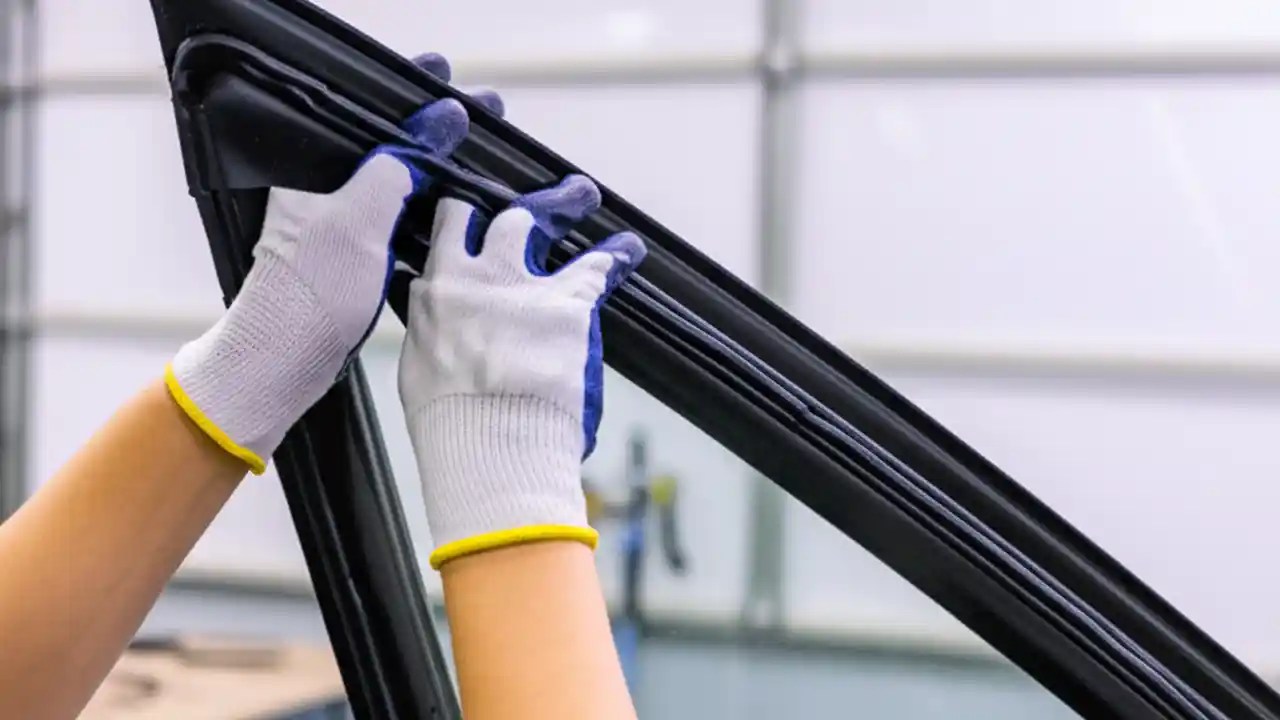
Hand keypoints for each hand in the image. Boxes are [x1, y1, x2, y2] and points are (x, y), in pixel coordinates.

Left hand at [167, 53, 497, 474]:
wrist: (283, 359)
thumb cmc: (310, 291)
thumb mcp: (359, 220)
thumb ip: (399, 165)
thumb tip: (441, 120)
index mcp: (314, 168)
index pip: (374, 119)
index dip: (420, 103)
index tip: (459, 94)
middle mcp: (322, 189)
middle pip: (389, 149)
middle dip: (436, 138)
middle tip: (481, 126)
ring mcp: (337, 223)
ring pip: (397, 186)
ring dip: (435, 178)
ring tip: (476, 168)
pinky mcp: (350, 256)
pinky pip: (397, 223)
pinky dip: (426, 217)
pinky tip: (453, 218)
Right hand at [398, 175, 645, 568]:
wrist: (492, 442)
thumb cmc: (453, 424)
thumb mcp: (420, 374)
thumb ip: (429, 335)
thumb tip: (432, 327)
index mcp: (434, 296)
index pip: (442, 237)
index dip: (457, 217)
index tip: (466, 208)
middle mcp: (474, 277)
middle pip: (490, 220)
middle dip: (509, 206)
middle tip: (526, 202)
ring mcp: (522, 284)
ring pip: (540, 220)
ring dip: (563, 203)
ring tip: (582, 192)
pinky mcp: (567, 302)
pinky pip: (597, 266)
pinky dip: (616, 256)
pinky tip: (629, 249)